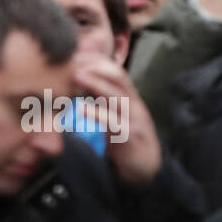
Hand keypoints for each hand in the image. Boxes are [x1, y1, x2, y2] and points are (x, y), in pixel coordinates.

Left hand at [72, 53, 161, 186]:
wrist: (148, 167)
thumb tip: (78, 80)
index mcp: (129, 97)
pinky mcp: (130, 138)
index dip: (97, 59)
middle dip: (96, 66)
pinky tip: (82, 109)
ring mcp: (133, 120)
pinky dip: (97, 114)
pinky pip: (114, 123)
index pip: (115, 70)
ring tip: (77, 75)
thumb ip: (101, 97)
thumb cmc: (125, 136)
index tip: (75, 54)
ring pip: (117, 96)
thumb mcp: (115, 113)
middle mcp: (133, 104)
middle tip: (73, 61)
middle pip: (118, 77)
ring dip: (96, 83)